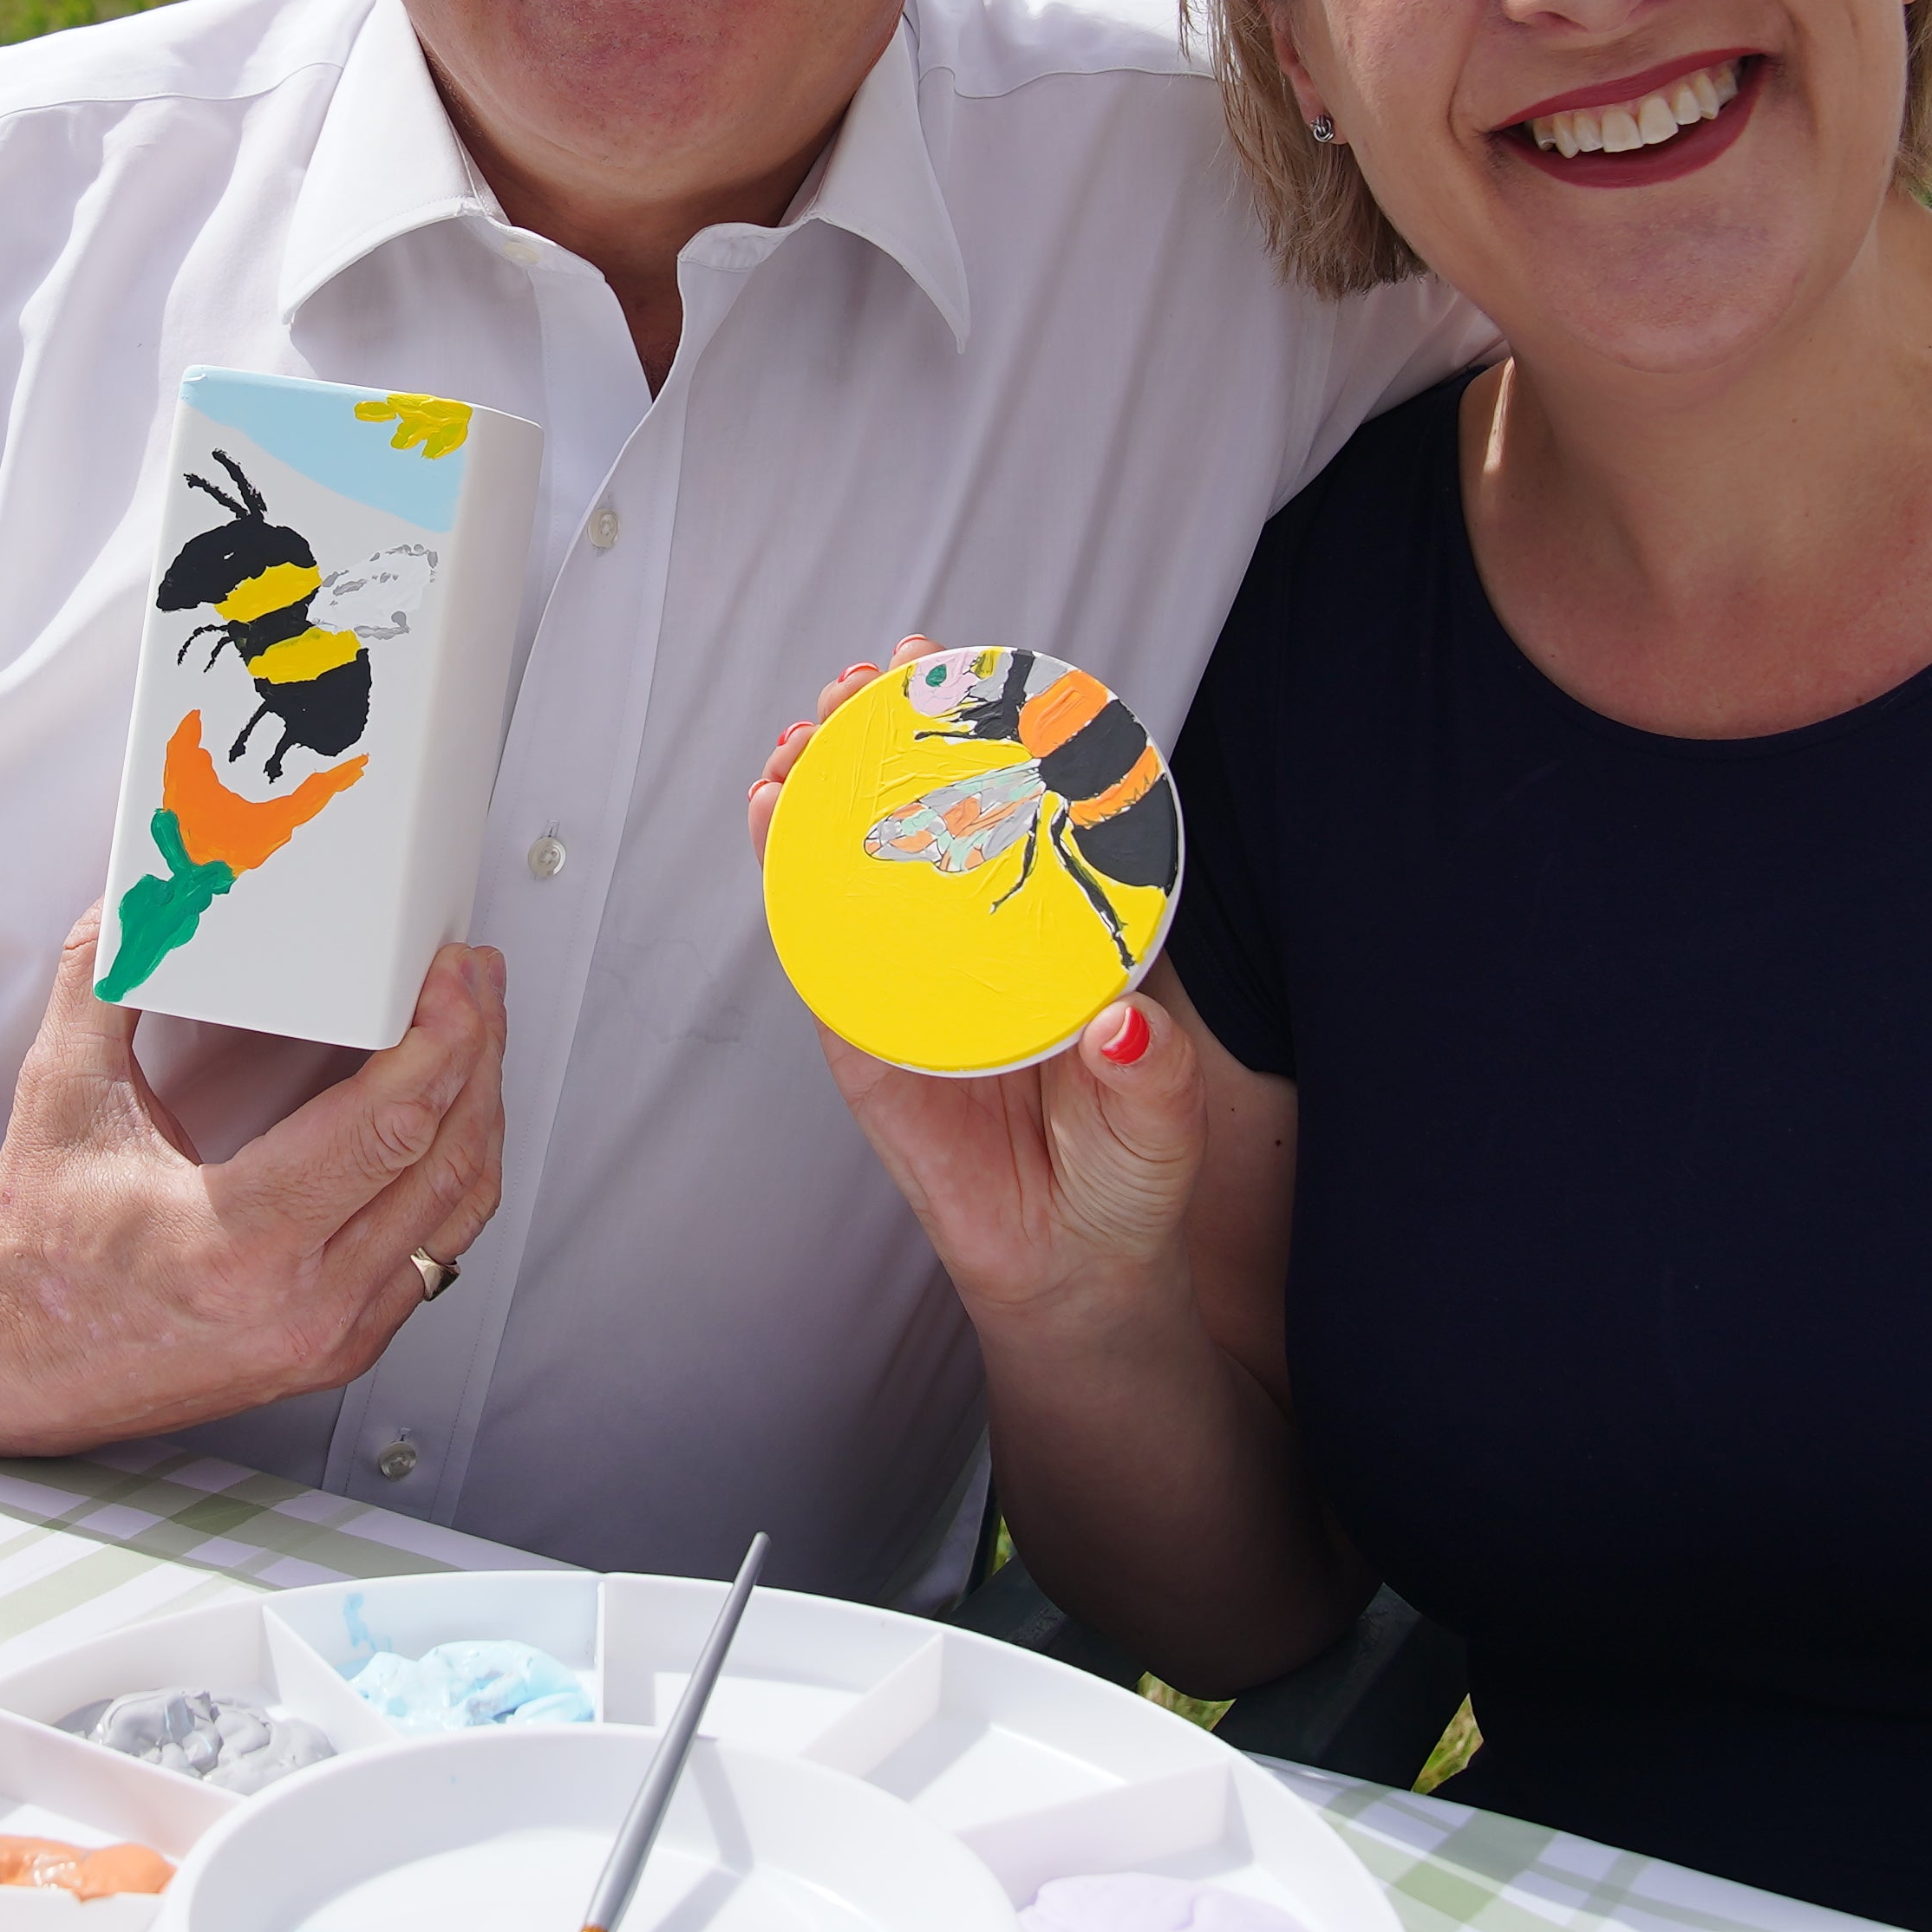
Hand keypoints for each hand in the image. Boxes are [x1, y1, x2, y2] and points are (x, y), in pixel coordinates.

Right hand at [0, 914, 506, 1449]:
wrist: (16, 1363)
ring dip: (479, 1108)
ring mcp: (332, 1335)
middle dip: (477, 1052)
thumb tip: (142, 898)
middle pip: (444, 1160)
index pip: (384, 1131)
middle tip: (475, 978)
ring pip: (457, 1209)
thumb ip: (100, 980)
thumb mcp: (57, 1099)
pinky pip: (436, 1251)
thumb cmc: (35, 1248)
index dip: (439, 1039)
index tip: (451, 975)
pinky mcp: (343, 1347)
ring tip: (477, 1029)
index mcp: (235, 1243)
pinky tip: (450, 1113)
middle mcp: (302, 1303)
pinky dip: (454, 1171)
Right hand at [747, 644, 1205, 1334]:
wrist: (1067, 1270)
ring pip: (854, 861)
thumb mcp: (1162, 1119)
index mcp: (1052, 925)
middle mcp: (975, 935)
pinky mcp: (859, 1031)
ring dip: (820, 784)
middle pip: (918, 811)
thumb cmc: (1127, 1173)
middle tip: (857, 686)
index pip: (1011, 800)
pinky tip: (769, 818)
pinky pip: (816, 945)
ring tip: (802, 735)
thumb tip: (1125, 1025)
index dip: (975, 724)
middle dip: (879, 733)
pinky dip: (786, 876)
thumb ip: (1150, 1074)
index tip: (946, 661)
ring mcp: (909, 975)